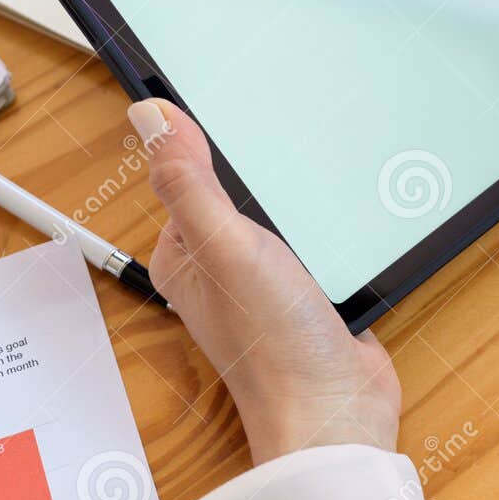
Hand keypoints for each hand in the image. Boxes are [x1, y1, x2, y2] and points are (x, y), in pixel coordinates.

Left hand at [127, 99, 400, 464]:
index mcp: (182, 254)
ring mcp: (269, 279)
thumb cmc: (272, 344)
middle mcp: (221, 266)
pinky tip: (349, 213)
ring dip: (305, 196)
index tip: (224, 91)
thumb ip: (187, 180)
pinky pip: (321, 238)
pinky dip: (336, 226)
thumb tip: (149, 115)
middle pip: (238, 189)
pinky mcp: (314, 290)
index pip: (183, 174)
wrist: (338, 407)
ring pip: (283, 212)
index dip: (202, 136)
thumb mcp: (224, 245)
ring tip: (323, 161)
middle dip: (264, 165)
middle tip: (287, 123)